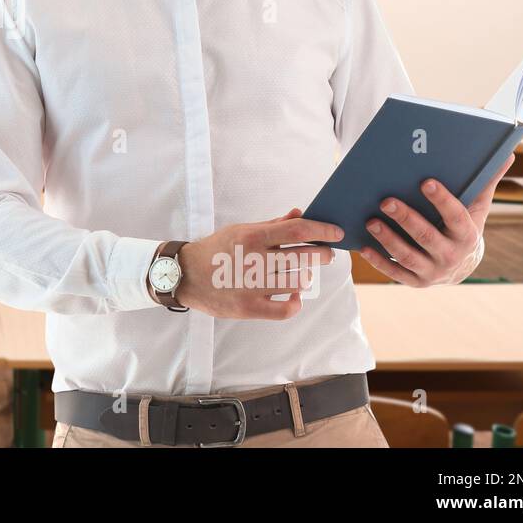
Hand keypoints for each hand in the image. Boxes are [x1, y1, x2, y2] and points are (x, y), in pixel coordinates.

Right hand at [175, 208, 341, 319]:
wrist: (186, 275)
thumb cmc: (216, 250)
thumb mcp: (240, 230)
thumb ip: (272, 225)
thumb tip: (299, 214)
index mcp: (252, 237)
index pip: (297, 229)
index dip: (322, 230)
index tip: (336, 233)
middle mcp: (253, 260)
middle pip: (304, 256)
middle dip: (322, 254)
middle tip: (325, 254)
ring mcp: (252, 286)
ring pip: (298, 281)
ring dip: (306, 276)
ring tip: (302, 273)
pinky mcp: (249, 307)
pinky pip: (286, 309)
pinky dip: (295, 302)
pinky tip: (293, 295)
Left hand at [358, 153, 513, 286]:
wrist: (462, 267)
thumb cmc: (464, 227)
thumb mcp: (477, 208)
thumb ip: (486, 182)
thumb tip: (508, 153)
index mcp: (467, 235)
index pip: (455, 216)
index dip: (442, 199)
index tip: (425, 181)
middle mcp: (451, 256)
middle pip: (426, 236)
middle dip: (406, 218)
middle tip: (385, 201)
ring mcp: (433, 271)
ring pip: (408, 256)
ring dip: (388, 239)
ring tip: (371, 221)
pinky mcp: (416, 282)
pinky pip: (395, 272)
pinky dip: (378, 261)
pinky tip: (363, 247)